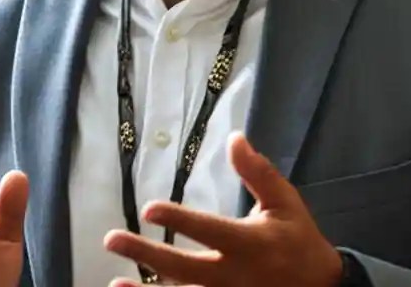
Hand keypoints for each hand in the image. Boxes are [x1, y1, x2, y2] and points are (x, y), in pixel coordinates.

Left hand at [104, 131, 342, 286]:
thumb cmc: (298, 241)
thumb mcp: (285, 204)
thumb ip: (259, 173)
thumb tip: (235, 138)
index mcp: (250, 243)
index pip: (208, 230)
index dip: (178, 219)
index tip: (148, 208)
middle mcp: (235, 276)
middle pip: (184, 269)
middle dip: (146, 255)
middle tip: (111, 240)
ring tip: (115, 284)